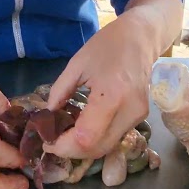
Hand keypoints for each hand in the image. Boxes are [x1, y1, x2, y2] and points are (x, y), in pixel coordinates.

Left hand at [42, 16, 155, 159]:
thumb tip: (47, 116)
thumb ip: (59, 92)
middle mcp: (129, 111)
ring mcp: (138, 116)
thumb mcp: (76, 65)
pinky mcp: (140, 118)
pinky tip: (83, 127)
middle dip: (72, 151)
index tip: (47, 141)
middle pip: (98, 148)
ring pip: (107, 147)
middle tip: (53, 142)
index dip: (64, 146)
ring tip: (65, 135)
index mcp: (111, 94)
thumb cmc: (107, 45)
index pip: (86, 137)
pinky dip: (96, 139)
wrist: (140, 37)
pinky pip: (114, 137)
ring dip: (84, 147)